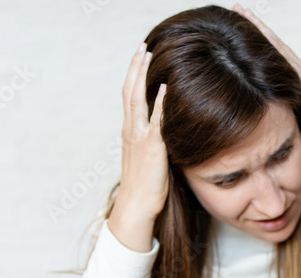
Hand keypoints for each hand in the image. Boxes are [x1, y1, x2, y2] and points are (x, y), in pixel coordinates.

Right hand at [114, 43, 168, 227]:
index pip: (129, 98)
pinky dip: (158, 103)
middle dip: (135, 68)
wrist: (137, 206)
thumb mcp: (150, 159)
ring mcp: (139, 137)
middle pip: (129, 91)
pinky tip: (164, 87)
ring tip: (146, 55)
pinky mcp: (151, 147)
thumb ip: (157, 142)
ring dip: (141, 75)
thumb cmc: (145, 187)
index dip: (133, 77)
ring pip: (136, 99)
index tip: (139, 59)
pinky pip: (155, 121)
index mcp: (130, 132)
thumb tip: (171, 134)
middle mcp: (131, 130)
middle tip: (140, 47)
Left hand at [232, 4, 300, 129]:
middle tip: (238, 8)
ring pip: (275, 43)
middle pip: (271, 41)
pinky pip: (283, 56)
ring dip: (258, 27)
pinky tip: (260, 32)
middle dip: (254, 25)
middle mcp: (296, 65)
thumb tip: (282, 111)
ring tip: (243, 11)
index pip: (274, 53)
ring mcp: (300, 68)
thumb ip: (292, 104)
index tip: (244, 27)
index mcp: (295, 73)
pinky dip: (271, 43)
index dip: (259, 40)